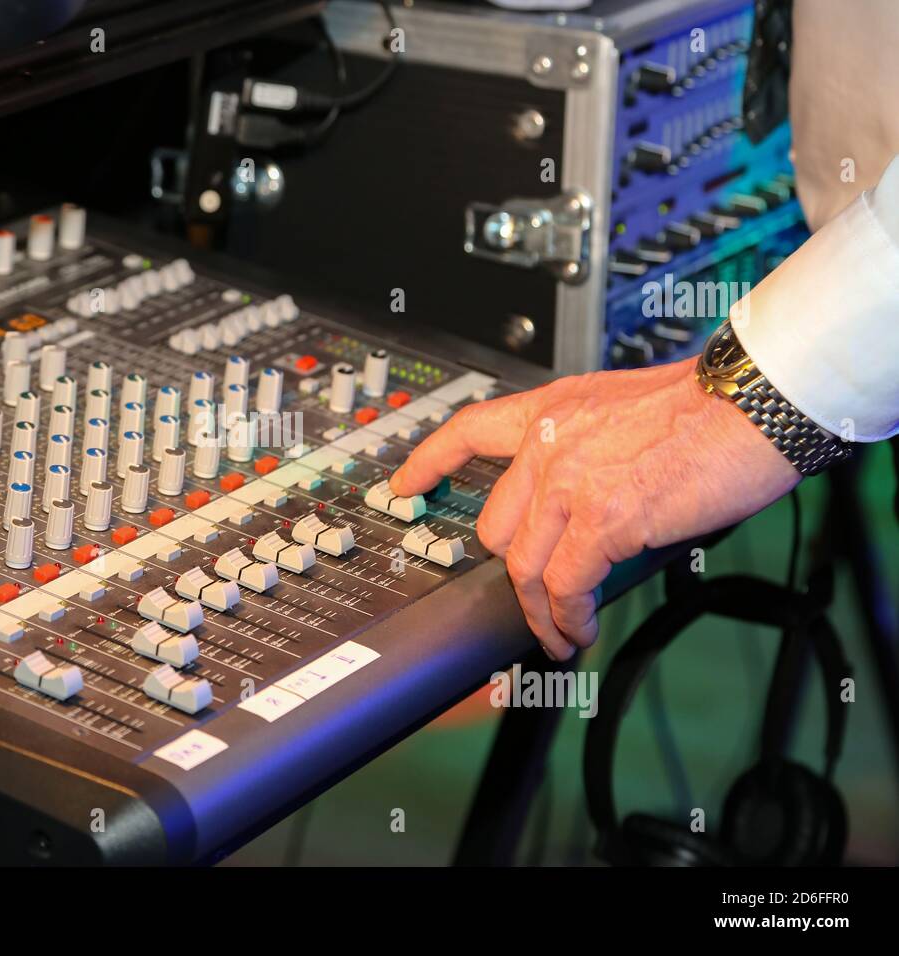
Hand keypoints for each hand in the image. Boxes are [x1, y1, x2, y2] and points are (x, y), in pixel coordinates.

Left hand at [389, 358, 799, 658]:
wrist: (752, 403)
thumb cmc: (705, 407)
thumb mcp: (619, 409)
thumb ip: (584, 446)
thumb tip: (580, 500)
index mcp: (549, 411)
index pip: (467, 431)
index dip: (427, 463)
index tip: (403, 484)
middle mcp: (547, 444)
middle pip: (495, 525)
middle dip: (514, 571)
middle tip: (538, 597)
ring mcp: (568, 482)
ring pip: (523, 566)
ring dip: (540, 612)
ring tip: (561, 634)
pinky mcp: (602, 519)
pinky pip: (565, 585)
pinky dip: (569, 617)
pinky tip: (582, 628)